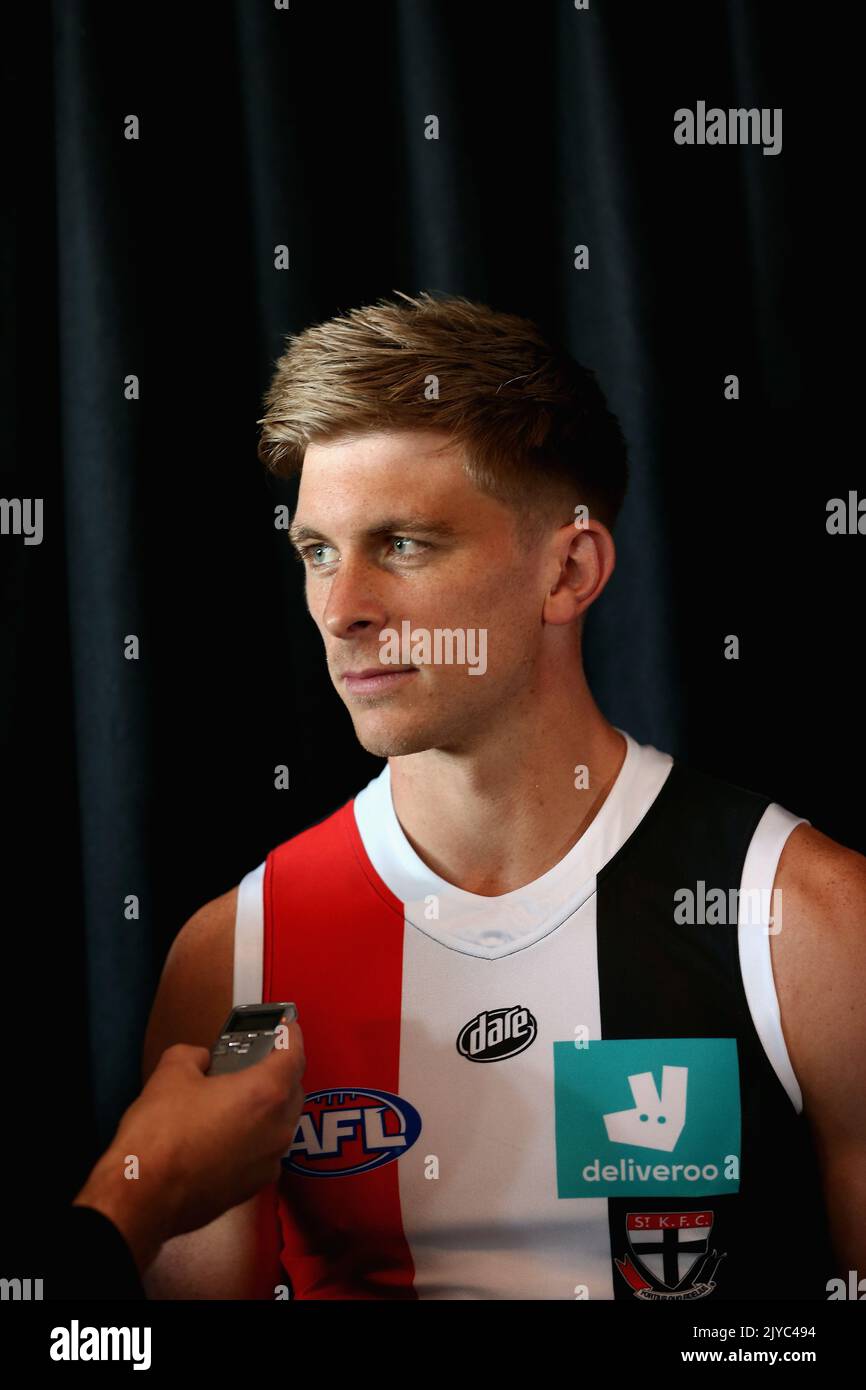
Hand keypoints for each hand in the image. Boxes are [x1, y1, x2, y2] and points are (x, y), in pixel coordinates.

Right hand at [73, 1018, 305, 1270]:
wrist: (142, 1196)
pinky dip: (256, 1135)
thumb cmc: (161, 1133)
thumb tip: (201, 1060)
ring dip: (269, 1105)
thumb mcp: (172, 1072)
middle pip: (293, 1089)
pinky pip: (265, 1151)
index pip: (294, 1054)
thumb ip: (195, 1055)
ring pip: (281, 1123)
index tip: (288, 1026)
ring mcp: (269, 1162)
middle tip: (258, 1058)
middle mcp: (278, 1129)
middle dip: (280, 1071)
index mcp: (266, 1093)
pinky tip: (228, 1131)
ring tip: (238, 1094)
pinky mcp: (253, 1187)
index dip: (292, 1035)